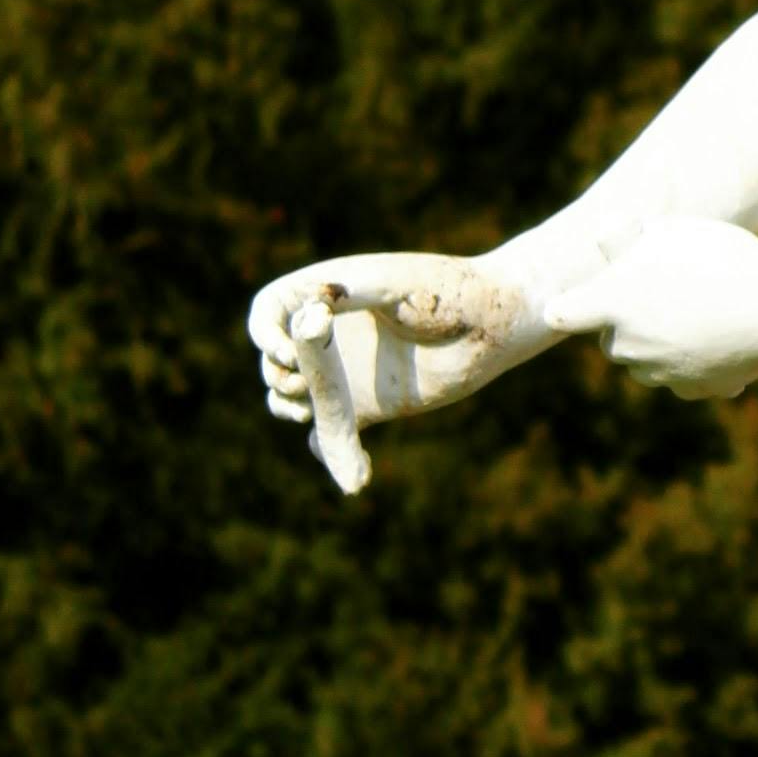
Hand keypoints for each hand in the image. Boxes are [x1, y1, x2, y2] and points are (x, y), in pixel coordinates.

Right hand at [249, 251, 534, 493]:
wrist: (493, 324)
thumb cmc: (450, 290)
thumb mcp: (398, 283)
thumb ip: (354, 291)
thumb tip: (313, 309)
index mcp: (328, 294)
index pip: (268, 310)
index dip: (264, 332)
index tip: (287, 350)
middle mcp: (330, 335)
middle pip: (272, 360)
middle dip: (279, 373)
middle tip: (313, 379)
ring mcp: (346, 373)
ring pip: (289, 398)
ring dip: (290, 408)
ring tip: (322, 414)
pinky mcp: (367, 407)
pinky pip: (328, 437)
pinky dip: (331, 456)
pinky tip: (356, 473)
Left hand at [541, 218, 757, 400]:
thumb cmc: (719, 257)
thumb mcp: (669, 228)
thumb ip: (627, 236)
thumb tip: (603, 235)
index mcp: (612, 303)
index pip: (562, 313)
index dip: (567, 307)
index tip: (567, 305)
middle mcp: (629, 345)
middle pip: (610, 341)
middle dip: (627, 323)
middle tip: (666, 289)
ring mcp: (663, 373)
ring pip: (648, 363)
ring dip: (660, 345)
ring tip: (703, 309)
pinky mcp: (699, 390)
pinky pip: (688, 377)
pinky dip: (700, 362)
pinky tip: (728, 335)